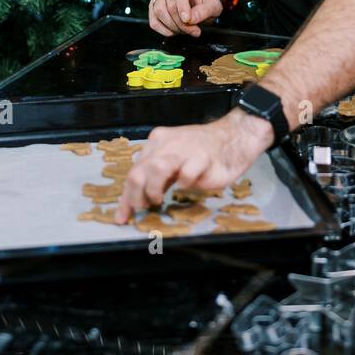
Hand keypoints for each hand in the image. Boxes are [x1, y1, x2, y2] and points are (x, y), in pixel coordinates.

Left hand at [114, 108, 272, 223]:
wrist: (232, 138)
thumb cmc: (201, 153)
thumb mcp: (173, 162)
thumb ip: (156, 177)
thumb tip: (136, 201)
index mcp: (156, 142)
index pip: (134, 170)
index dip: (126, 196)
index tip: (122, 217)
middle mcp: (166, 143)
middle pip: (139, 171)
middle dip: (136, 196)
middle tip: (144, 207)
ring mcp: (184, 148)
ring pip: (157, 169)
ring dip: (153, 190)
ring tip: (159, 200)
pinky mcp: (202, 157)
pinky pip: (186, 175)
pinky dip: (183, 185)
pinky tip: (186, 187)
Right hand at [149, 0, 223, 36]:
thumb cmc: (205, 0)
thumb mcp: (214, 5)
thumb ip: (205, 10)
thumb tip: (191, 19)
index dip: (182, 6)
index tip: (188, 20)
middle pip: (170, 4)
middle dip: (181, 23)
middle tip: (194, 31)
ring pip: (159, 11)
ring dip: (172, 26)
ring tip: (185, 31)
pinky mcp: (154, 5)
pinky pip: (153, 20)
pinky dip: (162, 29)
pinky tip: (174, 32)